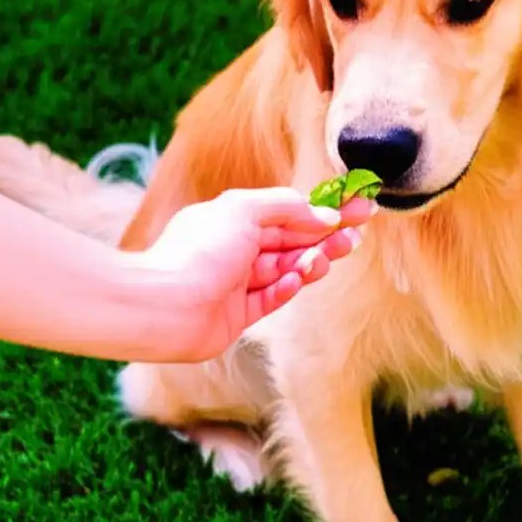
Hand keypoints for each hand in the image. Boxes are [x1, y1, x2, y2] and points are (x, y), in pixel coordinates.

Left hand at [133, 187, 374, 361]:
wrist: (163, 306)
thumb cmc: (196, 251)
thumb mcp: (242, 209)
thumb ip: (286, 207)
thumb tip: (323, 215)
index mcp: (234, 219)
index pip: (288, 212)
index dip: (324, 210)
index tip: (357, 208)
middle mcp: (235, 249)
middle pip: (291, 241)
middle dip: (325, 238)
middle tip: (356, 237)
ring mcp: (236, 283)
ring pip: (285, 270)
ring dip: (310, 263)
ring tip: (328, 260)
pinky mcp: (237, 315)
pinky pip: (270, 299)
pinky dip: (286, 289)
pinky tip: (296, 282)